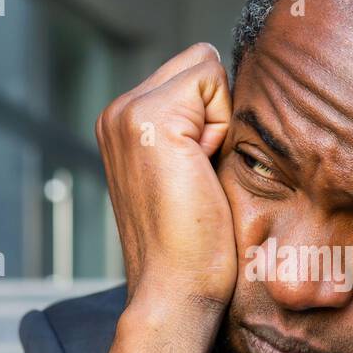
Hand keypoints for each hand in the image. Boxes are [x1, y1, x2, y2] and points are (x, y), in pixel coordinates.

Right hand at [95, 42, 235, 313]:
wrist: (176, 290)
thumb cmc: (196, 247)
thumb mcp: (193, 173)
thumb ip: (197, 130)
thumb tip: (235, 95)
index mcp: (123, 124)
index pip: (192, 75)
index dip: (215, 117)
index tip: (200, 174)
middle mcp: (117, 111)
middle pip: (200, 62)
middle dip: (218, 111)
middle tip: (203, 174)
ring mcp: (127, 112)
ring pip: (206, 67)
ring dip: (220, 120)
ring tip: (201, 174)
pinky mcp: (150, 118)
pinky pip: (212, 81)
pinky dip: (222, 125)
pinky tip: (202, 171)